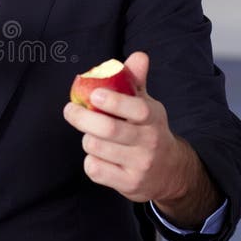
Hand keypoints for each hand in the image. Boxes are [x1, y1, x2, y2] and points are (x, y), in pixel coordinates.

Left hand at [63, 52, 209, 216]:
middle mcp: (150, 142)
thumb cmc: (149, 131)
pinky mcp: (129, 184)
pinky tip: (99, 156)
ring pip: (97, 148)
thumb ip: (138, 81)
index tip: (94, 95)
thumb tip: (138, 55)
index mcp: (153, 119)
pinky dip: (90, 160)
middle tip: (70, 110)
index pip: (138, 109)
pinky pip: (96, 169)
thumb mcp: (147, 106)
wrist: (170, 173)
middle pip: (110, 130)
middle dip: (83, 118)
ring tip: (91, 135)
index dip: (114, 102)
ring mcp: (140, 165)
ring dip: (87, 139)